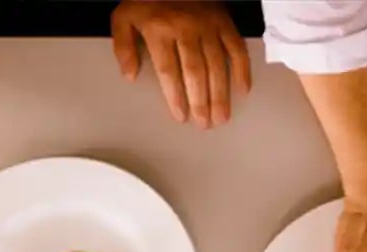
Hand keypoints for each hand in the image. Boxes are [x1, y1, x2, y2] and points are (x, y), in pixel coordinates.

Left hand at [111, 0, 250, 128]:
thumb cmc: (148, 0)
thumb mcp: (124, 17)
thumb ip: (123, 46)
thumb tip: (130, 76)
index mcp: (160, 29)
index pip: (169, 70)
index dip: (175, 96)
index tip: (180, 116)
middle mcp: (186, 29)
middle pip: (195, 72)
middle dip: (200, 101)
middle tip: (204, 124)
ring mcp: (208, 26)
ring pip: (217, 65)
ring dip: (221, 93)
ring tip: (221, 117)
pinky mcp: (224, 22)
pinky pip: (237, 48)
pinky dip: (242, 69)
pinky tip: (243, 90)